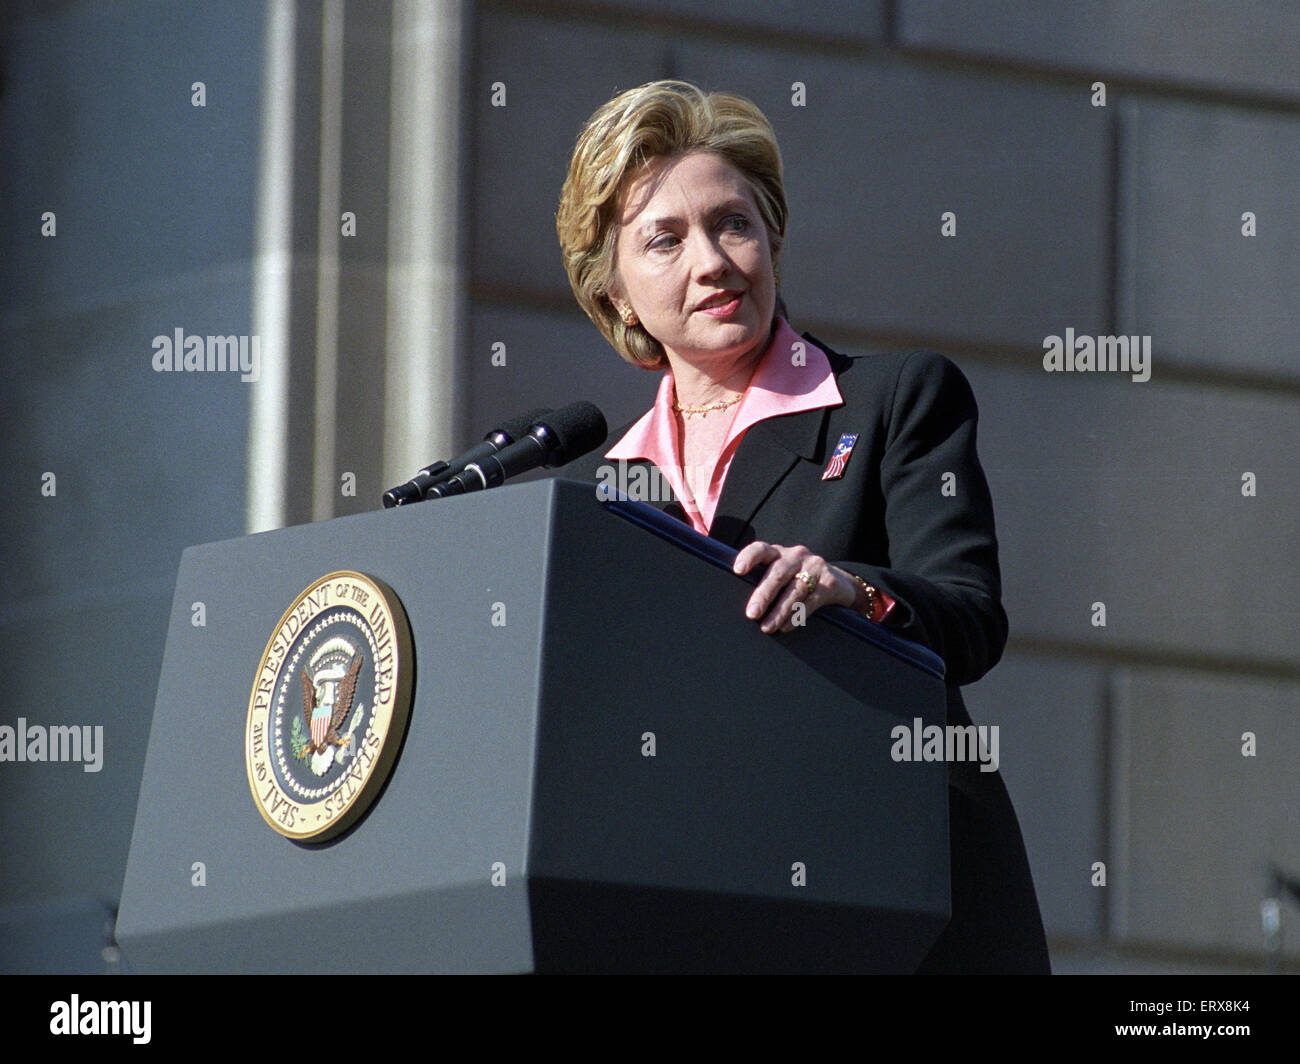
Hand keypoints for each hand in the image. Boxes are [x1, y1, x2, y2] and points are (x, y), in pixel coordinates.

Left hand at [732, 541, 856, 633]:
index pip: (761, 549)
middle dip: (763, 595)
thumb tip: (739, 605)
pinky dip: (797, 615)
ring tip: (767, 627)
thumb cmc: (798, 580)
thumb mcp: (781, 574)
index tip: (738, 570)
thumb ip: (763, 580)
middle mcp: (796, 555)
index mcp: (778, 553)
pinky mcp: (829, 582)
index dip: (749, 557)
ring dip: (779, 611)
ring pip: (794, 590)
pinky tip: (786, 626)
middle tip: (752, 614)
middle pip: (777, 574)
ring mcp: (814, 566)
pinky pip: (810, 601)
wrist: (838, 583)